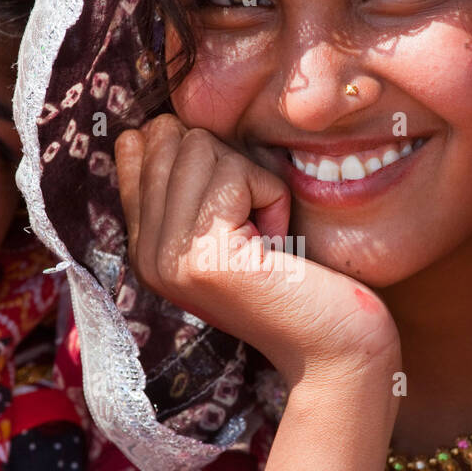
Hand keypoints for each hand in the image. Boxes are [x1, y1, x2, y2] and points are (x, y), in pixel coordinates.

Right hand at [115, 115, 400, 391]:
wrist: (334, 351)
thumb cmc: (299, 278)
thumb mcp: (234, 222)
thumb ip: (193, 180)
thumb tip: (164, 119)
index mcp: (145, 243)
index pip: (137, 144)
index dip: (199, 149)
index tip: (235, 203)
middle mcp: (144, 253)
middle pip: (169, 136)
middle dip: (229, 163)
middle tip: (254, 222)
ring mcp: (167, 257)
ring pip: (201, 147)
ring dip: (253, 179)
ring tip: (266, 235)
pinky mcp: (201, 257)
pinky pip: (237, 174)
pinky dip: (272, 196)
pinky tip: (278, 245)